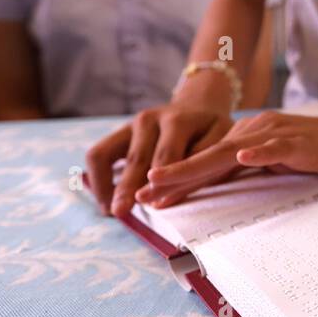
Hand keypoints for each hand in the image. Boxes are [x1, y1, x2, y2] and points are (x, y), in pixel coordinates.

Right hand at [86, 102, 233, 217]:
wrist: (198, 105)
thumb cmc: (212, 130)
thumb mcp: (220, 138)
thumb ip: (202, 162)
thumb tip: (170, 195)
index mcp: (177, 119)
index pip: (167, 154)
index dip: (160, 180)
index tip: (154, 202)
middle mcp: (149, 119)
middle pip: (136, 158)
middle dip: (128, 187)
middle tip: (121, 211)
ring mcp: (130, 125)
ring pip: (108, 154)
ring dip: (107, 185)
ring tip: (111, 211)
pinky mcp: (120, 134)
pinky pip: (98, 155)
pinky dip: (97, 179)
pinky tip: (106, 202)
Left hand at [136, 110, 317, 208]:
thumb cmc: (312, 152)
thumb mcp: (272, 165)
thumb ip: (246, 172)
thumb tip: (216, 189)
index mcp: (244, 141)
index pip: (204, 163)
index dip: (176, 180)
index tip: (149, 196)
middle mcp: (251, 133)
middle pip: (206, 157)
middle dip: (172, 176)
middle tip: (143, 191)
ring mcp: (272, 135)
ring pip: (228, 153)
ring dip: (196, 166)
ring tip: (168, 177)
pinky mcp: (296, 142)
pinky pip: (273, 148)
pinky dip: (258, 153)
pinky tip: (242, 158)